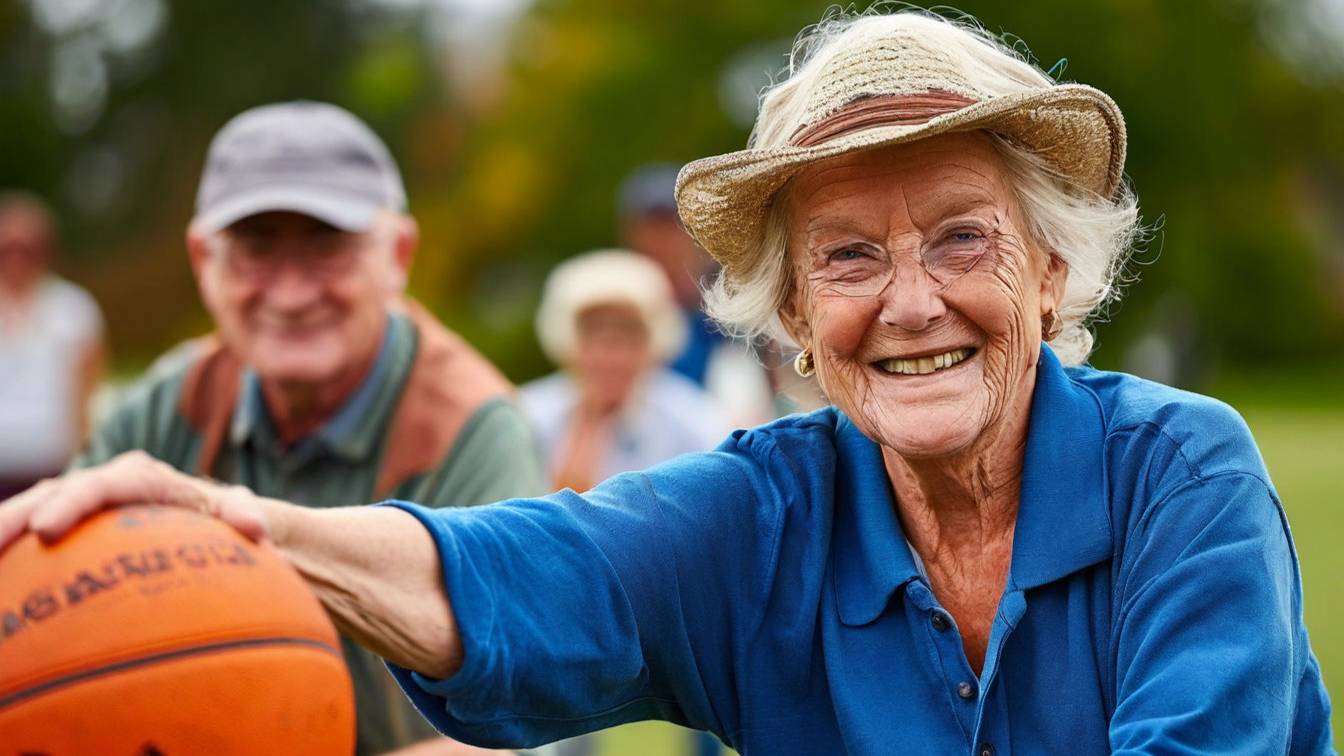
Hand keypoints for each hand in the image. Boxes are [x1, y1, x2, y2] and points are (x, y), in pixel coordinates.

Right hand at [0, 450, 268, 552]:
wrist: (204, 518)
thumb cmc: (221, 519)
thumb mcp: (238, 515)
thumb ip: (246, 514)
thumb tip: (257, 529)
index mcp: (142, 477)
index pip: (104, 485)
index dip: (73, 503)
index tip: (47, 530)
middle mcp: (104, 482)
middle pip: (55, 492)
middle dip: (18, 515)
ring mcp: (81, 500)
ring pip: (32, 508)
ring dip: (3, 527)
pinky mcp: (69, 522)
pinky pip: (30, 534)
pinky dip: (12, 543)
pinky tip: (0, 582)